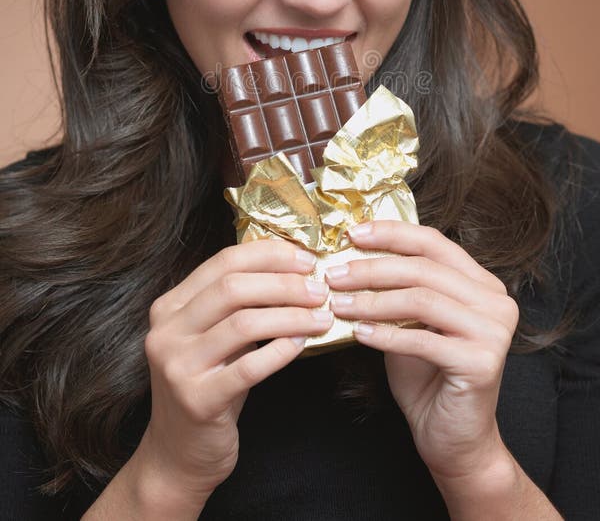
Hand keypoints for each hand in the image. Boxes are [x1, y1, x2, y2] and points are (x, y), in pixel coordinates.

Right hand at [139, 239, 332, 509]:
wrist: (177, 454)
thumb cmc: (207, 385)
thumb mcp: (213, 337)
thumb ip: (236, 304)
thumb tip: (293, 268)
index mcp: (170, 306)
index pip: (223, 262)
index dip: (269, 255)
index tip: (306, 259)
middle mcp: (166, 331)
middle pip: (233, 288)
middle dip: (284, 283)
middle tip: (319, 289)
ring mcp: (177, 366)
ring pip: (243, 324)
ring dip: (290, 315)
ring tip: (322, 315)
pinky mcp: (197, 400)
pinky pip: (248, 368)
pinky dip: (280, 351)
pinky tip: (302, 343)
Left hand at [326, 221, 518, 483]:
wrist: (454, 439)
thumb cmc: (427, 376)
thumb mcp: (410, 321)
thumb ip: (398, 288)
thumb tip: (353, 254)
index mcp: (482, 283)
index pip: (434, 243)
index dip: (392, 233)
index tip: (352, 233)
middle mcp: (496, 301)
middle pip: (424, 269)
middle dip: (372, 268)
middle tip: (334, 274)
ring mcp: (494, 331)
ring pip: (421, 299)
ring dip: (372, 300)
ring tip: (339, 304)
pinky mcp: (483, 362)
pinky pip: (422, 340)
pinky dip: (385, 334)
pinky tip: (358, 333)